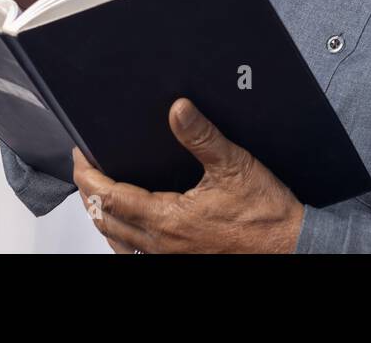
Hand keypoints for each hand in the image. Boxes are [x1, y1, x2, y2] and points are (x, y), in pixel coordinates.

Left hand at [73, 98, 304, 253]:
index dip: (87, 175)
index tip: (81, 155)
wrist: (290, 246)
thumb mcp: (234, 165)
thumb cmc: (266, 215)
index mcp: (167, 219)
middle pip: (105, 221)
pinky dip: (123, 236)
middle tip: (87, 167)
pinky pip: (136, 253)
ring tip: (101, 192)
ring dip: (103, 216)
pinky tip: (131, 223)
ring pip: (117, 241)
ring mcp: (169, 258)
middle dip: (89, 194)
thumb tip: (178, 109)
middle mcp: (161, 245)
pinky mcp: (181, 262)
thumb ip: (202, 136)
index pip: (108, 197)